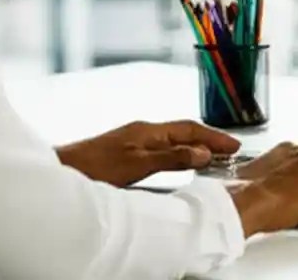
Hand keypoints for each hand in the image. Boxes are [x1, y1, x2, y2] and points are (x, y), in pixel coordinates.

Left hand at [56, 120, 240, 187]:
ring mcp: (133, 141)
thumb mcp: (137, 164)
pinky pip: (162, 149)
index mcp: (148, 130)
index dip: (213, 136)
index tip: (234, 146)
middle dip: (208, 140)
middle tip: (231, 152)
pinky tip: (181, 164)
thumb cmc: (94, 166)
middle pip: (183, 132)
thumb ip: (171, 158)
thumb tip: (203, 153)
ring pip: (173, 141)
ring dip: (195, 147)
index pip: (189, 128)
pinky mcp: (126, 153)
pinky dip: (179, 154)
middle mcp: (142, 132)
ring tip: (213, 158)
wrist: (63, 170)